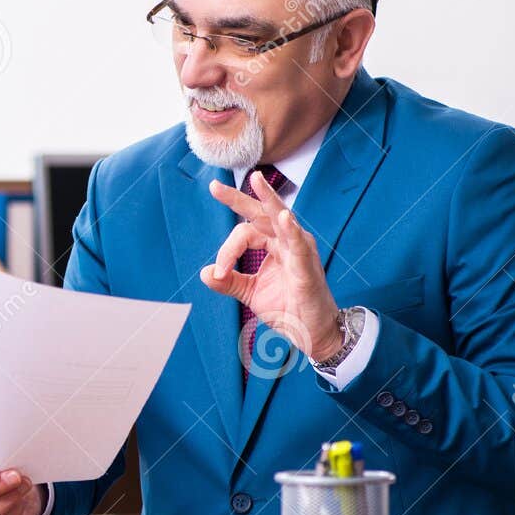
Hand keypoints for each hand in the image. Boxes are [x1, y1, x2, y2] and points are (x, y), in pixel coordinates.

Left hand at [203, 171, 342, 361]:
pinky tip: (285, 217)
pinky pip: (299, 244)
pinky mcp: (308, 266)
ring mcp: (300, 250)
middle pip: (260, 213)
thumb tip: (204, 273)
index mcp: (273, 244)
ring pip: (281, 218)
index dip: (227, 250)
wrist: (311, 333)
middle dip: (238, 198)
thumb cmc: (288, 308)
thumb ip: (229, 282)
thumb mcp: (251, 293)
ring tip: (256, 180)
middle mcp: (286, 241)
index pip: (244, 233)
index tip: (218, 272)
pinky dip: (292, 230)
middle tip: (216, 186)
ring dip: (268, 199)